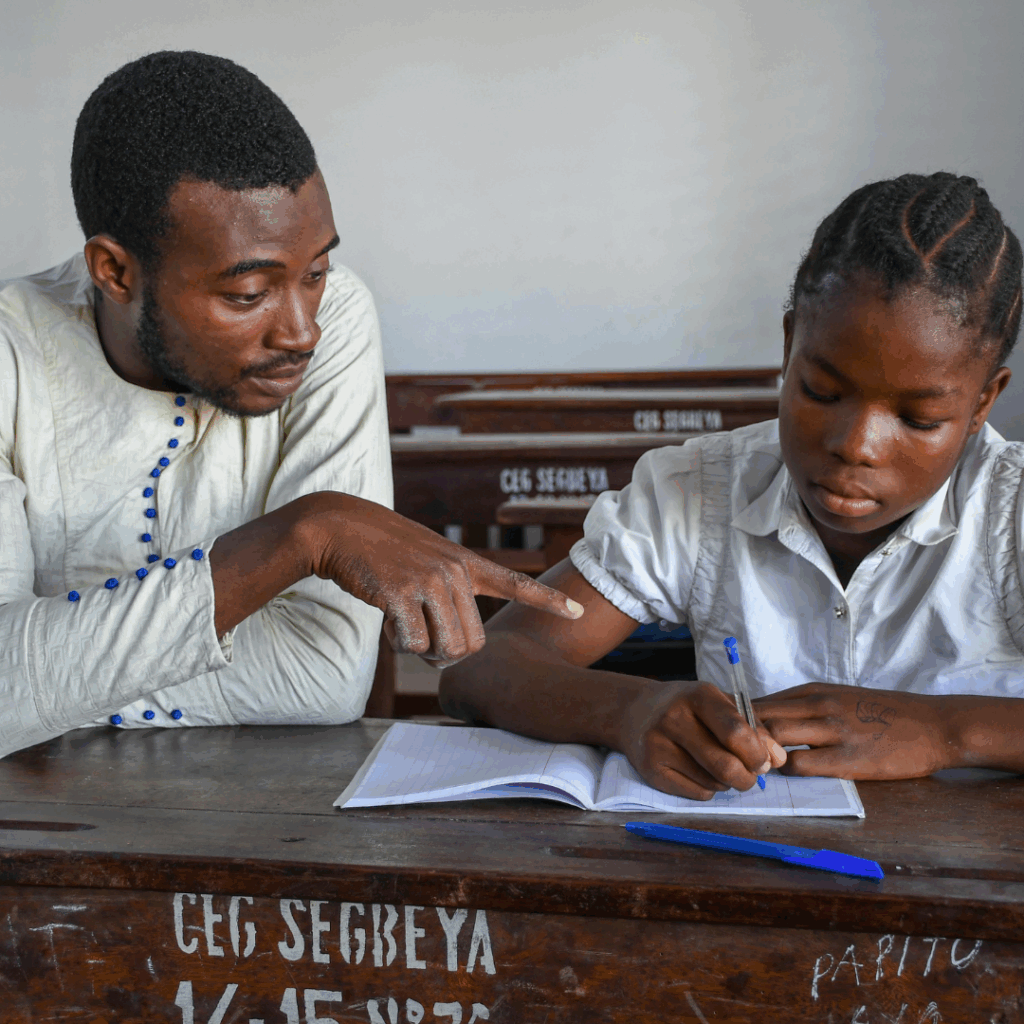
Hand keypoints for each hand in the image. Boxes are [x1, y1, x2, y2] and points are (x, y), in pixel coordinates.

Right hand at [305, 493, 582, 663]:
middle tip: (422, 640)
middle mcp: (455, 571)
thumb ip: (449, 593)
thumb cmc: (382, 552)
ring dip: (421, 651)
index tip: (579, 612)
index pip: (515, 583)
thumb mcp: (426, 561)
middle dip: (448, 656)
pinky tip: (385, 616)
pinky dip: (397, 643)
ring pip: (444, 649)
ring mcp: (430, 581)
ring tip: (402, 623)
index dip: (547, 601)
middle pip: (471, 644)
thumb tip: (456, 646)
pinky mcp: (402, 593)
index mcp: (465, 563)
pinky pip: (412, 645)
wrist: (340, 528)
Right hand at [617, 681, 787, 799]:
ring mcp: (658, 745)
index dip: (757, 753)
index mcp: (698, 695)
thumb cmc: (687, 707)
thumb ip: (752, 727)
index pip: (736, 731)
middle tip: (751, 775)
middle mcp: (673, 718)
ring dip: (728, 782)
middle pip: (725, 764)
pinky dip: (709, 789)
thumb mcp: (718, 704)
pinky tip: (701, 772)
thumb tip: (778, 759)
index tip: (764, 761)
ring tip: (721, 768)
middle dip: (747, 777)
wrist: (634, 711)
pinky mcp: (650, 770)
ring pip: (713, 782)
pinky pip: (697, 793)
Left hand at [756, 683, 957, 778]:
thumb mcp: (838, 697)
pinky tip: (791, 778)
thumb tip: (763, 721)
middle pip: (759, 717)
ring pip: (775, 738)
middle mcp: (819, 705)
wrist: (932, 725)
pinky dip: (788, 773)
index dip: (738, 722)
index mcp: (812, 691)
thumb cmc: (881, 713)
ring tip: (761, 770)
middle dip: (742, 740)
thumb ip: (803, 707)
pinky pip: (802, 765)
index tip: (731, 739)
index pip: (758, 702)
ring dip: (761, 756)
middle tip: (739, 759)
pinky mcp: (849, 758)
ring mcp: (833, 730)